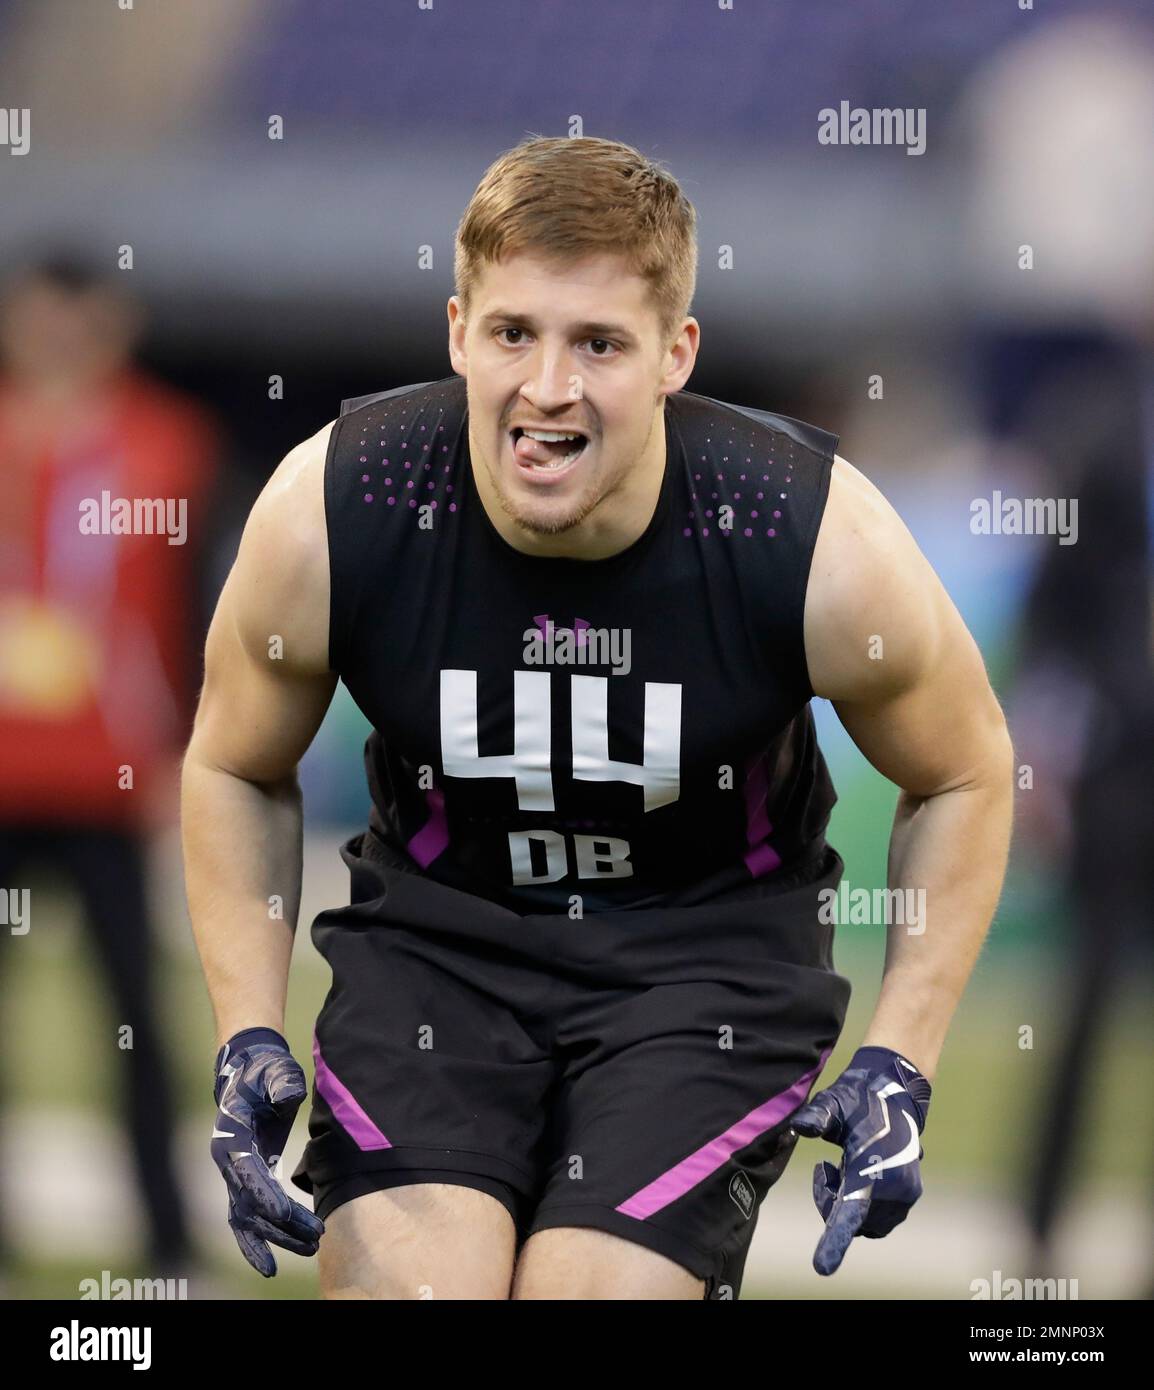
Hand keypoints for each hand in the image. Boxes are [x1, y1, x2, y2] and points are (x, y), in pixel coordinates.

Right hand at [211, 1027, 324, 1275]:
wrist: (249, 1071)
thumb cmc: (265, 1071)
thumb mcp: (276, 1070)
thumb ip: (282, 1083)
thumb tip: (288, 1097)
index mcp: (232, 1135)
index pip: (246, 1171)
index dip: (263, 1193)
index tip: (284, 1214)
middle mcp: (228, 1159)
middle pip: (250, 1201)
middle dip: (280, 1223)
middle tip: (315, 1237)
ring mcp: (233, 1172)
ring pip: (248, 1216)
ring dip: (276, 1236)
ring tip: (311, 1248)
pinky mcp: (245, 1178)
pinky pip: (247, 1215)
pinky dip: (259, 1237)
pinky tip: (276, 1258)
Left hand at [789, 1045, 930, 1274]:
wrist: (895, 1093)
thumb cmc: (857, 1099)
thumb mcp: (833, 1102)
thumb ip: (818, 1116)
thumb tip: (801, 1127)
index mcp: (871, 1168)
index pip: (849, 1211)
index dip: (834, 1241)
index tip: (822, 1268)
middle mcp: (894, 1187)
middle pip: (850, 1220)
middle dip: (831, 1202)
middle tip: (826, 1168)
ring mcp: (905, 1194)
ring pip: (864, 1222)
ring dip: (847, 1204)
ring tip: (842, 1167)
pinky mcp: (910, 1195)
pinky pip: (878, 1218)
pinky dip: (863, 1205)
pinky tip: (857, 1174)